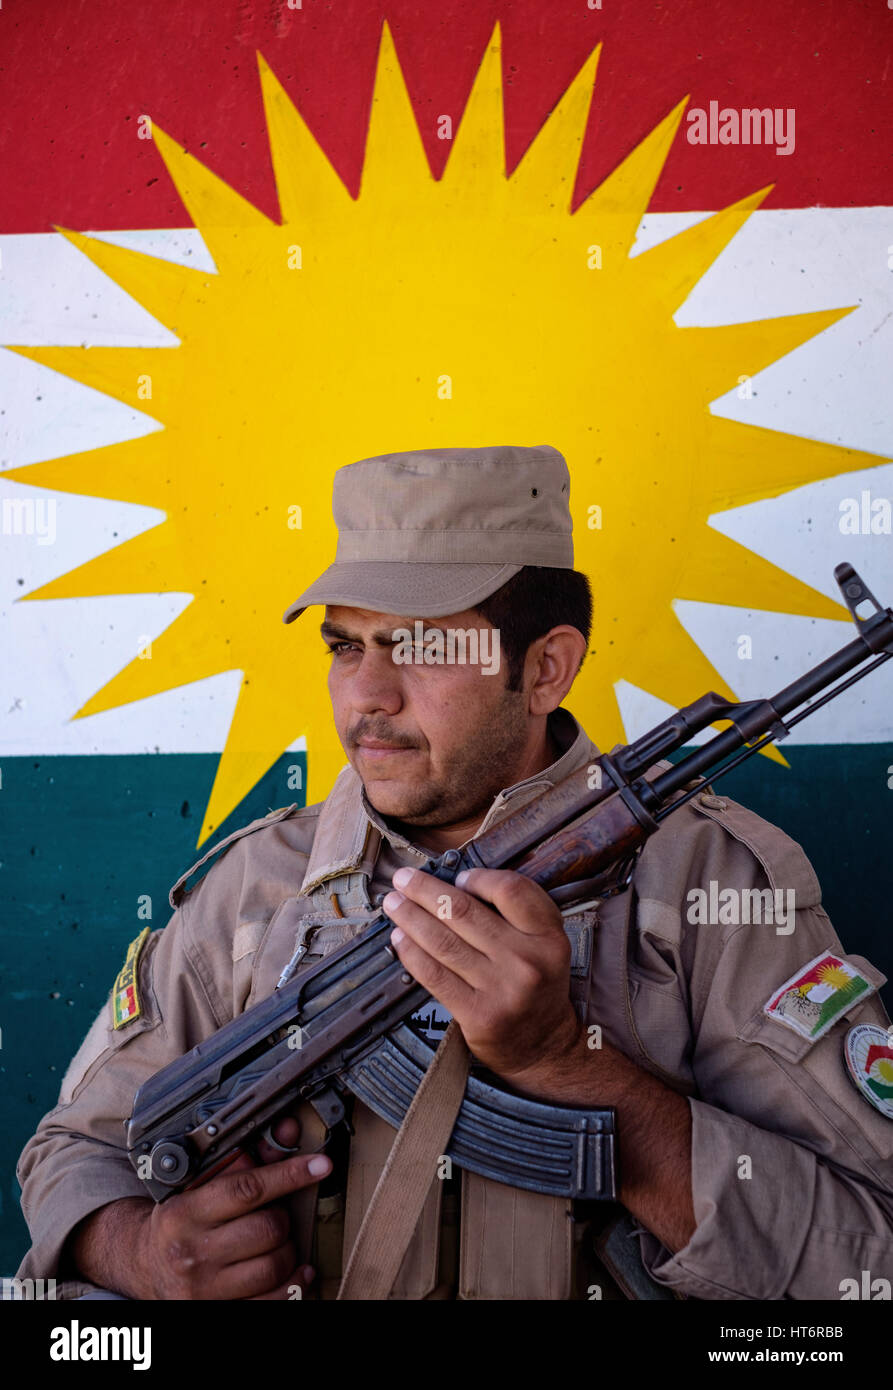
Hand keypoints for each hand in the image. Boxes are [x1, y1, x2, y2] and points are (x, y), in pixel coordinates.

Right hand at [135, 1113, 330, 1299]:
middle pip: (267, 1229)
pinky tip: (296, 1270)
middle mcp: (192, 1251)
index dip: (290, 1174)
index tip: (320, 1165)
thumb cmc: (180, 1220)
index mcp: (185, 1213)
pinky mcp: (218, 1312)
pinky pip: (272, 1301)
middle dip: (283, 1218)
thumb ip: (244, 1161)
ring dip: (288, 1251)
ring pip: (274, 1266)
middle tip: (276, 1215)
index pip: (247, 1189)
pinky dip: (293, 1284)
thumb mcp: (199, 1186)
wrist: (145, 1266)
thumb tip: (287, 1134)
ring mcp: (204, 1288)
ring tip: (278, 1242)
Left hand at [382, 866, 581, 1080]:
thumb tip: (457, 886)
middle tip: (404, 879)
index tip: (458, 877)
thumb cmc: (538, 988)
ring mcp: (501, 989)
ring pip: (443, 941)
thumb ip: (514, 916)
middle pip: (465, 911)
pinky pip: (434, 974)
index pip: (510, 890)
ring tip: (394, 904)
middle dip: (425, 890)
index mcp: (548, 937)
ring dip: (410, 917)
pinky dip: (411, 953)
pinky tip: (399, 939)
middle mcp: (527, 960)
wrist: (546, 1047)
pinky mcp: (478, 1014)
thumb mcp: (545, 946)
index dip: (479, 877)